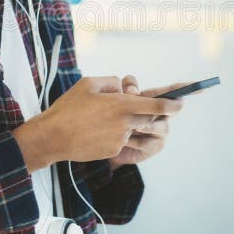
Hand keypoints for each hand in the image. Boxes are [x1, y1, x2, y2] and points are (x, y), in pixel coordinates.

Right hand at [12, 76, 182, 172]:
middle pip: (155, 122)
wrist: (52, 138)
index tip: (182, 103)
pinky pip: (127, 142)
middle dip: (164, 117)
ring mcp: (120, 140)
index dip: (173, 105)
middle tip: (167, 111)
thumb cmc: (68, 108)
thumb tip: (123, 87)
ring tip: (136, 121)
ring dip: (145, 128)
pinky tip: (108, 130)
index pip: (157, 106)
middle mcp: (125, 124)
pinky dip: (125, 135)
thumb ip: (112, 82)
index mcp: (121, 105)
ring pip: (142, 133)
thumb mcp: (89, 84)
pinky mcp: (113, 151)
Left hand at [107, 76, 188, 170]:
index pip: (173, 91)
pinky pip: (146, 141)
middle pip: (170, 109)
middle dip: (161, 109)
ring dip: (141, 125)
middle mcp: (163, 115)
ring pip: (157, 125)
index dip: (188, 88)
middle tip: (149, 109)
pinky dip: (132, 140)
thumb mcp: (119, 97)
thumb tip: (133, 91)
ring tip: (129, 127)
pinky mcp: (156, 146)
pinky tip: (124, 140)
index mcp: (156, 100)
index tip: (201, 88)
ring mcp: (162, 131)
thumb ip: (128, 87)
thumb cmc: (115, 116)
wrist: (106, 141)